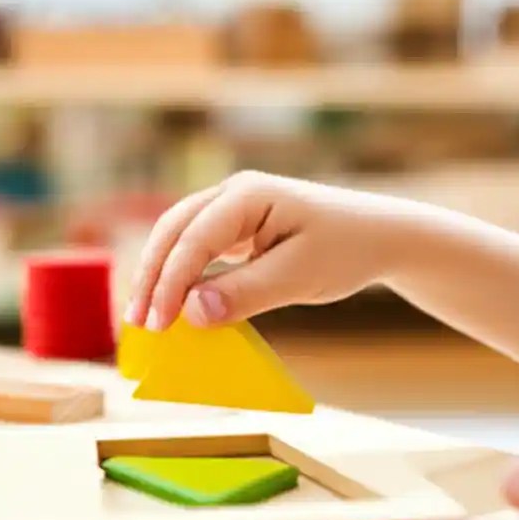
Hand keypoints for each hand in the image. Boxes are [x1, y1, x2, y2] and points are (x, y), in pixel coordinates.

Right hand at [126, 171, 419, 330]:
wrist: (381, 236)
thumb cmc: (346, 250)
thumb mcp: (299, 277)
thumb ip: (246, 294)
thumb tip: (191, 313)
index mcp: (248, 194)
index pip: (194, 238)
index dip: (171, 282)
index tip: (159, 325)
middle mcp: (232, 194)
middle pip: (173, 230)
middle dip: (151, 276)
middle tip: (137, 325)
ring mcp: (232, 209)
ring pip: (178, 238)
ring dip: (160, 276)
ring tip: (145, 320)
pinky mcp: (237, 229)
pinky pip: (197, 250)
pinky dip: (181, 277)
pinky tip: (174, 307)